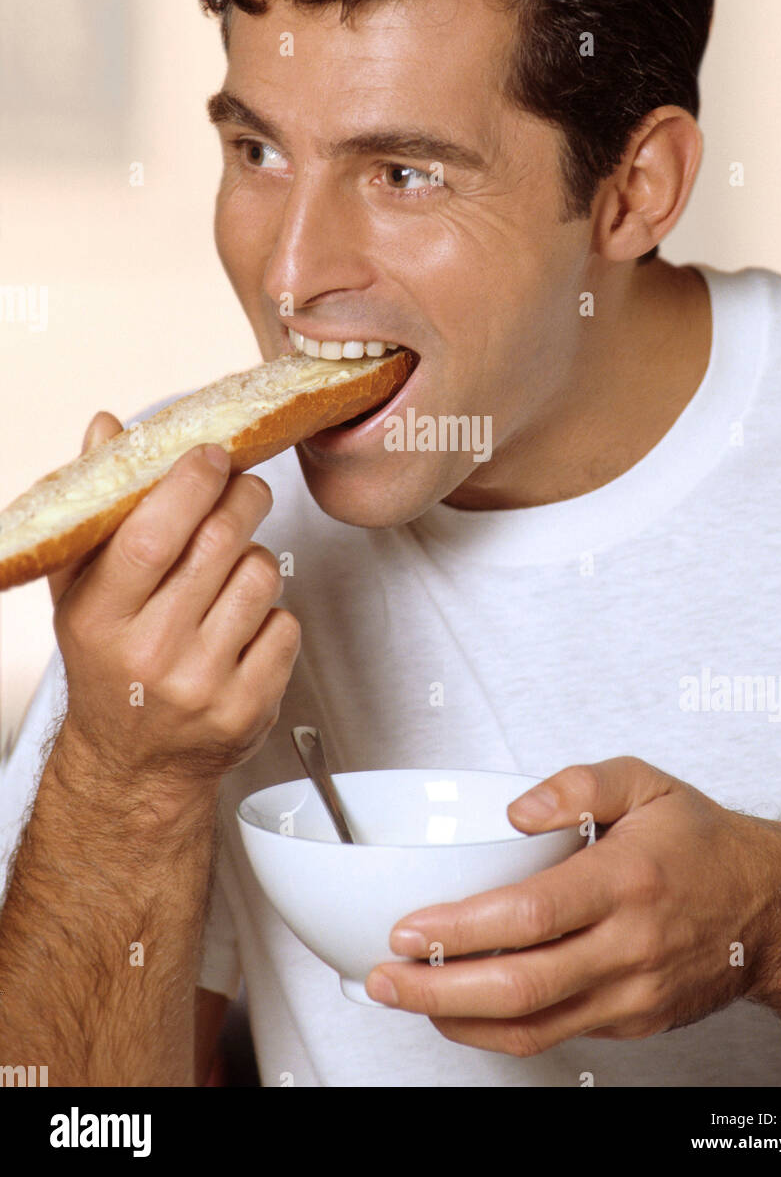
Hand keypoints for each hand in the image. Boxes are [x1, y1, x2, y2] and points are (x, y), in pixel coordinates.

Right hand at [49, 411, 300, 808]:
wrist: (133, 765)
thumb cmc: (110, 663)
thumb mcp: (81, 591)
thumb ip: (98, 509)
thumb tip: (107, 427)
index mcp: (97, 618)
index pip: (150, 534)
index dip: (189, 483)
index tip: (213, 454)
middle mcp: (147, 655)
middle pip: (218, 544)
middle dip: (242, 499)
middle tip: (244, 488)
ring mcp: (202, 686)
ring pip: (262, 576)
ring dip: (257, 556)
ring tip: (233, 570)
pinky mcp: (248, 709)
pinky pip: (286, 624)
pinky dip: (274, 612)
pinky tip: (244, 625)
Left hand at [365, 757, 780, 1054]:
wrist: (768, 909)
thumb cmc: (701, 842)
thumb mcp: (646, 782)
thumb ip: (579, 783)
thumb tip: (518, 810)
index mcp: (628, 880)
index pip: (531, 916)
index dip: (461, 930)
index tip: (408, 929)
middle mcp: (629, 946)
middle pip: (521, 986)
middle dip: (438, 990)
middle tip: (385, 977)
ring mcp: (631, 994)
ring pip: (532, 1026)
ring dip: (456, 1018)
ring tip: (405, 997)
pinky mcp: (630, 1024)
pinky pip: (553, 1035)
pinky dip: (497, 1027)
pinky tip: (460, 1008)